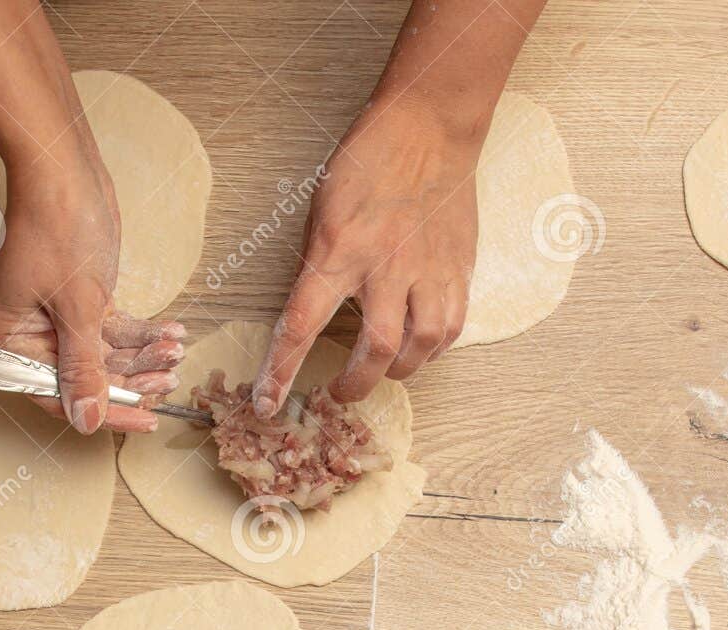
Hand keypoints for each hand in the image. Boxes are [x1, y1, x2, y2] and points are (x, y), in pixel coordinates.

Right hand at [0, 156, 185, 434]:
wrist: (64, 169)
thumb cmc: (57, 227)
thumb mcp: (77, 307)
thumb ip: (84, 369)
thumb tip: (87, 422)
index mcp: (7, 342)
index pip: (57, 395)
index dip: (104, 409)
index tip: (144, 418)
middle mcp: (26, 336)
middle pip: (83, 377)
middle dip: (131, 376)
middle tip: (168, 376)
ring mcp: (52, 318)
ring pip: (103, 355)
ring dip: (142, 353)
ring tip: (174, 348)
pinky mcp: (78, 301)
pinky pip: (110, 330)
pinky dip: (140, 332)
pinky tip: (170, 332)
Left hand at [255, 103, 478, 412]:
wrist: (429, 126)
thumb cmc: (367, 163)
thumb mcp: (321, 210)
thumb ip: (318, 265)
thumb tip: (310, 315)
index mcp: (339, 250)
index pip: (301, 325)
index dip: (281, 373)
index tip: (268, 405)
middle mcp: (386, 265)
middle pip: (375, 350)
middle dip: (354, 385)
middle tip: (339, 392)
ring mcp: (428, 268)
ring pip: (421, 346)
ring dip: (399, 370)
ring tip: (383, 369)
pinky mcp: (459, 266)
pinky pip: (452, 326)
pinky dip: (433, 348)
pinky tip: (419, 347)